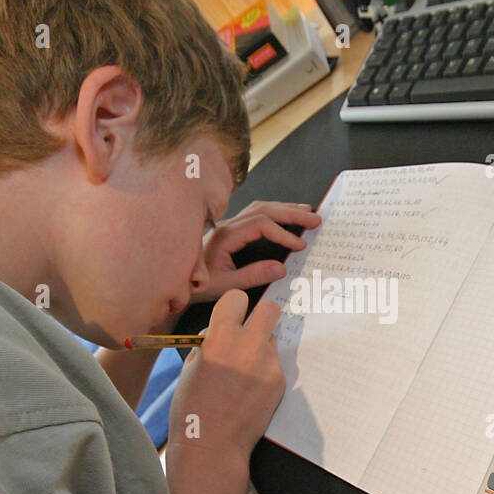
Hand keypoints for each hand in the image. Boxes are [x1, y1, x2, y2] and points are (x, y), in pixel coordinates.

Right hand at [167, 289, 284, 464]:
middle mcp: (248, 346)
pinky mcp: (279, 382)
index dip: (233, 306)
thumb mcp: (189, 369)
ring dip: (260, 347)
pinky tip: (250, 390)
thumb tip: (217, 332)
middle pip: (270, 309)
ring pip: (272, 340)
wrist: (212, 447)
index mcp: (220, 338)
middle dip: (260, 315)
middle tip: (250, 330)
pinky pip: (274, 364)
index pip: (237, 298)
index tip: (231, 316)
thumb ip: (207, 344)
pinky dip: (264, 371)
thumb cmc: (192, 410)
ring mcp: (268, 365)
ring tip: (243, 372)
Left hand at [190, 200, 321, 302]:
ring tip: (307, 211)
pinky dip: (275, 212)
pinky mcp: (231, 229)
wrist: (177, 280)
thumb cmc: (198, 284)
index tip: (300, 245)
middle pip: (264, 209)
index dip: (283, 233)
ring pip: (261, 208)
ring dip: (285, 208)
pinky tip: (286, 215)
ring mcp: (229, 225)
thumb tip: (282, 267)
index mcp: (226, 236)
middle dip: (292, 212)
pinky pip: (256, 213)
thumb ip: (254, 276)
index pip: (261, 225)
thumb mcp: (226, 286)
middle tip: (315, 218)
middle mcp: (228, 225)